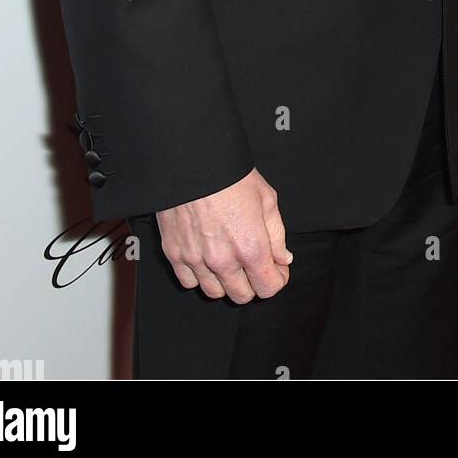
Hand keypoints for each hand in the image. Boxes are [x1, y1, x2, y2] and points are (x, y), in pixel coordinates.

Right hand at [156, 168, 292, 301]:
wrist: (193, 161)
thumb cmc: (230, 176)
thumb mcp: (267, 199)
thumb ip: (277, 235)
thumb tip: (282, 258)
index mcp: (250, 247)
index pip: (268, 288)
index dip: (277, 279)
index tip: (276, 270)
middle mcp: (223, 260)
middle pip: (242, 296)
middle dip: (253, 283)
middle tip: (253, 264)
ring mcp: (196, 260)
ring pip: (215, 292)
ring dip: (225, 281)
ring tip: (229, 259)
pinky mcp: (175, 254)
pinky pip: (189, 282)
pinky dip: (199, 275)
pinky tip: (206, 258)